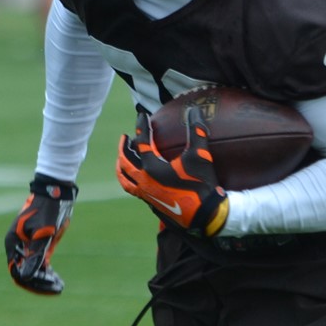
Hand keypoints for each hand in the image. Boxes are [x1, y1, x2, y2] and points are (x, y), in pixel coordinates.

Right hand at [5, 173, 75, 293]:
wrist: (56, 192)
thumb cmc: (48, 210)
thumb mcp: (44, 233)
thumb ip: (36, 255)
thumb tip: (28, 277)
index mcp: (13, 243)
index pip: (18, 272)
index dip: (33, 282)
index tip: (49, 284)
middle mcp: (18, 247)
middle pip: (24, 273)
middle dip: (40, 283)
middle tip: (58, 288)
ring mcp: (27, 246)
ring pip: (31, 271)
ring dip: (44, 280)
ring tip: (59, 285)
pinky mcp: (37, 244)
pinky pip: (38, 264)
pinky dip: (46, 272)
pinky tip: (57, 278)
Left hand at [115, 106, 228, 236]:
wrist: (204, 215)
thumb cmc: (201, 184)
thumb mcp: (200, 156)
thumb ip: (196, 131)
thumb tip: (194, 110)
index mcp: (152, 168)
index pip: (142, 142)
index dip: (142, 127)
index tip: (142, 116)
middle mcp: (144, 181)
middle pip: (126, 161)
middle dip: (124, 148)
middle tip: (125, 137)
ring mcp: (145, 194)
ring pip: (125, 178)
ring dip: (121, 166)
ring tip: (121, 159)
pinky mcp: (150, 203)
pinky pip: (133, 189)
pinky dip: (129, 180)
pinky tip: (136, 178)